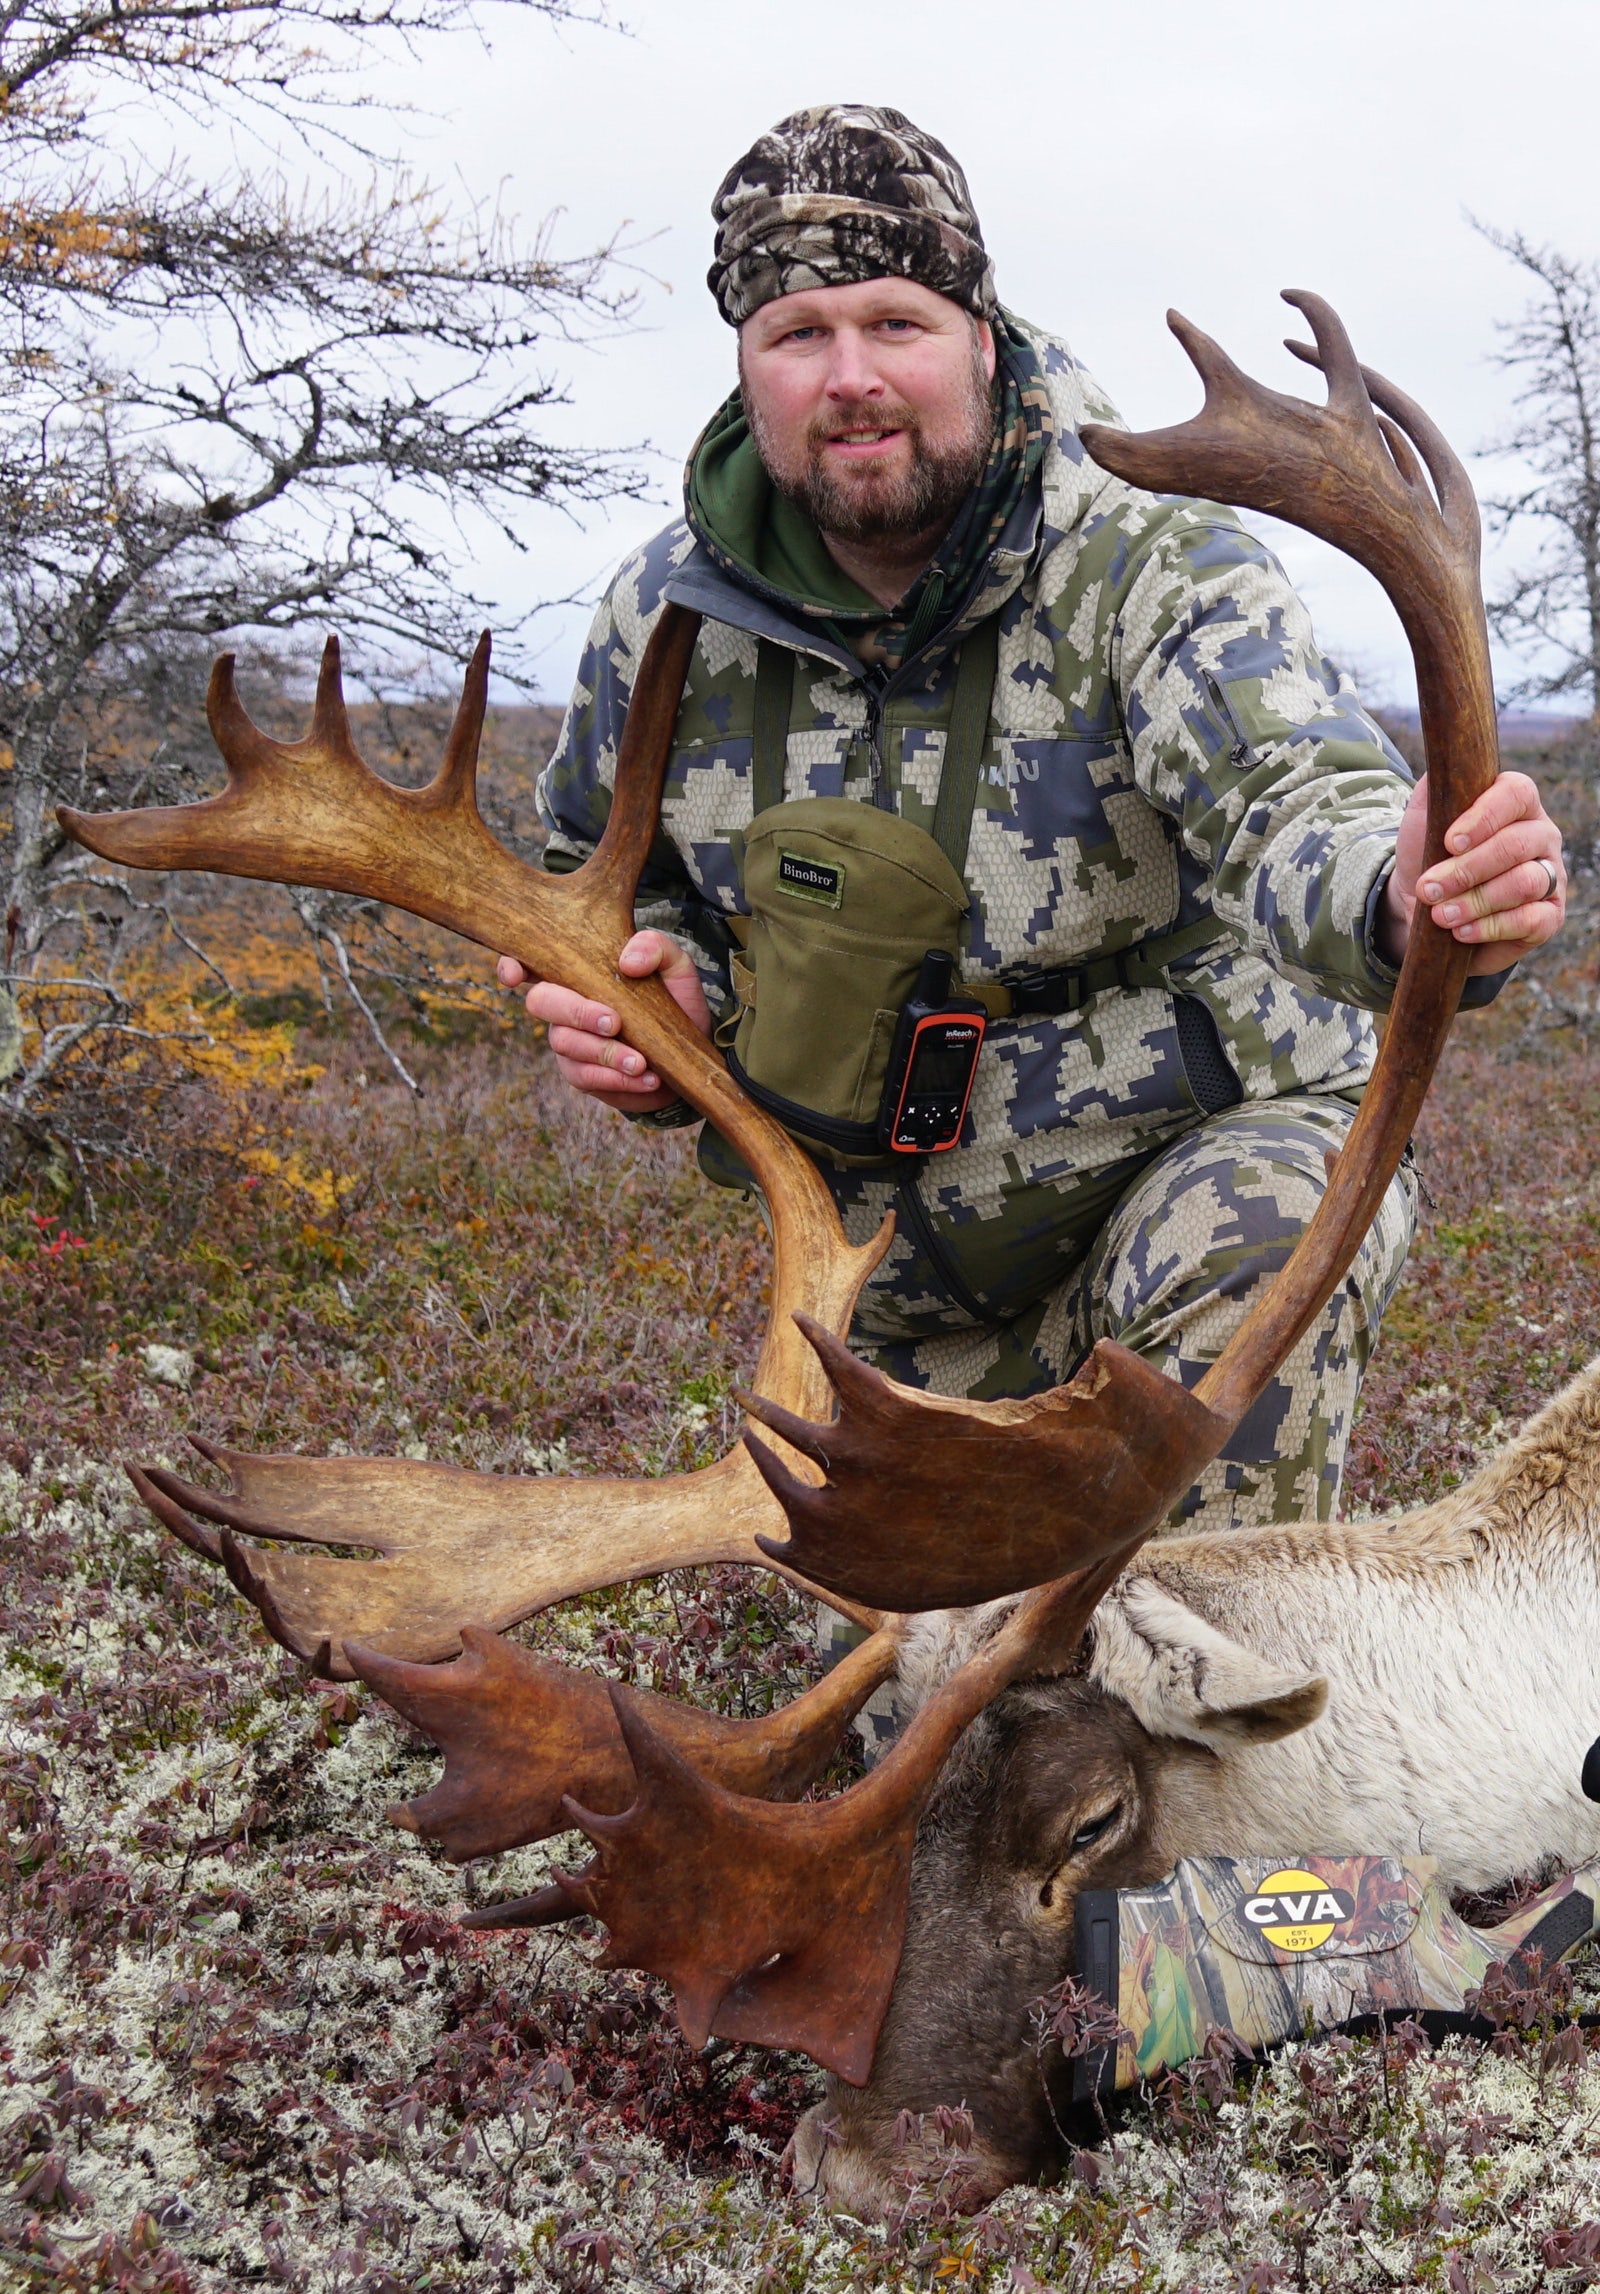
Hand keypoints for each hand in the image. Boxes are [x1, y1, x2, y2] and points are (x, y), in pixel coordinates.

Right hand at [496, 930, 710, 1113]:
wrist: (688, 1050)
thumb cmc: (672, 1000)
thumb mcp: (675, 966)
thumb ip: (655, 948)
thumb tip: (628, 961)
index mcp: (577, 971)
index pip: (530, 961)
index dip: (512, 966)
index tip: (515, 976)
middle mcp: (565, 1003)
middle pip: (540, 1002)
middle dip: (576, 1012)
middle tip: (615, 1023)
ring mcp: (569, 1040)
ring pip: (566, 1044)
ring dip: (606, 1053)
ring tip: (642, 1061)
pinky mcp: (582, 1073)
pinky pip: (586, 1077)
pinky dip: (617, 1078)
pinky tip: (648, 1077)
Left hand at [1378, 770, 1564, 975]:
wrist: (1423, 906)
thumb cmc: (1428, 854)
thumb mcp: (1423, 817)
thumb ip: (1436, 785)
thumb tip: (1448, 763)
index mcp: (1516, 802)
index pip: (1516, 794)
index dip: (1484, 817)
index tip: (1449, 842)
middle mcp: (1540, 835)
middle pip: (1515, 845)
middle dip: (1466, 870)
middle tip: (1430, 889)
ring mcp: (1550, 876)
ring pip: (1523, 883)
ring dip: (1475, 901)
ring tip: (1441, 915)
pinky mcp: (1549, 916)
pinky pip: (1531, 920)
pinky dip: (1491, 927)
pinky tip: (1462, 932)